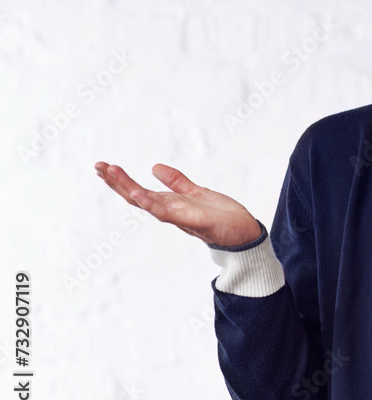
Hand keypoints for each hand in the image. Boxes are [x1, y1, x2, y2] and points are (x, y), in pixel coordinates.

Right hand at [94, 161, 262, 247]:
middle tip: (98, 166)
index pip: (139, 191)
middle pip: (137, 197)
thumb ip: (177, 182)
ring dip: (129, 188)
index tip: (103, 166)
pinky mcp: (195, 221)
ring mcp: (181, 218)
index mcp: (170, 204)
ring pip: (148, 203)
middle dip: (116, 183)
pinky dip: (153, 204)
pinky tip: (139, 194)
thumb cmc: (222, 216)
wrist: (245, 234)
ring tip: (111, 172)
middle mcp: (171, 212)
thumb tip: (154, 167)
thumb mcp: (197, 193)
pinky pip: (169, 214)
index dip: (121, 180)